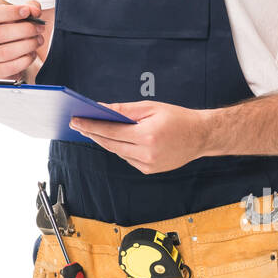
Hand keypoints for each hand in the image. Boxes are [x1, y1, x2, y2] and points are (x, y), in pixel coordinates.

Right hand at [0, 0, 44, 79]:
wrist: (10, 51)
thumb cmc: (14, 29)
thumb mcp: (20, 14)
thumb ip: (29, 8)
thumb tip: (34, 11)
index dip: (9, 12)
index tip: (27, 11)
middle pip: (0, 33)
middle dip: (25, 30)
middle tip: (40, 28)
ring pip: (6, 52)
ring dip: (28, 45)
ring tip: (38, 40)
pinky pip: (10, 67)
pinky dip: (25, 60)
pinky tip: (32, 53)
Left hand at [69, 101, 208, 174]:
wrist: (201, 136)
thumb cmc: (177, 118)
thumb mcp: (151, 107)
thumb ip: (124, 110)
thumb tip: (102, 109)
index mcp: (147, 135)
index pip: (111, 131)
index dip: (91, 125)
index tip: (76, 120)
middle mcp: (146, 153)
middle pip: (110, 144)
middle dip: (92, 133)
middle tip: (78, 125)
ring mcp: (148, 165)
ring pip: (118, 152)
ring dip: (105, 141)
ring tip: (92, 129)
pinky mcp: (149, 170)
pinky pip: (127, 157)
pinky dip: (120, 147)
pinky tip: (115, 139)